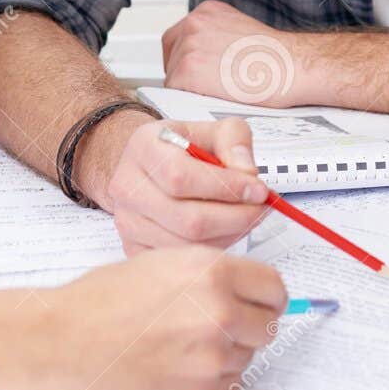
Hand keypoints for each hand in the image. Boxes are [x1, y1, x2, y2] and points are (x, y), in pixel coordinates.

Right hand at [35, 247, 286, 389]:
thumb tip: (246, 287)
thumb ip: (211, 274)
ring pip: (248, 355)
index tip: (260, 301)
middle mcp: (219, 312)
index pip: (274, 287)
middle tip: (223, 324)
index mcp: (211, 272)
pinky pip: (227, 383)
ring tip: (186, 342)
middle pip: (268, 325)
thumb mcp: (163, 263)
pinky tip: (178, 363)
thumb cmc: (100, 302)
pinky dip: (211, 376)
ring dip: (229, 351)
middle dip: (250, 324)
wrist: (59, 343)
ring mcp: (210, 356)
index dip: (267, 295)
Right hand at [78, 113, 269, 251]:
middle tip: (261, 209)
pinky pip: (180, 260)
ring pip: (186, 244)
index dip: (226, 187)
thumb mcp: (214, 130)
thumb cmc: (185, 148)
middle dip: (236, 217)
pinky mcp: (133, 247)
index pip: (181, 176)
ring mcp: (127, 221)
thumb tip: (247, 173)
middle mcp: (127, 186)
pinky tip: (226, 232)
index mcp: (143, 147)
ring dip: (228, 235)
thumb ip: (235, 141)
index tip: (258, 189)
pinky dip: (213, 250)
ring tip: (246, 219)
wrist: (153, 166)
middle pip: (187, 218)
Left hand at [161, 0, 309, 107]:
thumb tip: (210, 60)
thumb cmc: (279, 58)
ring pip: (173, 77)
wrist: (293, 66)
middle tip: (204, 89)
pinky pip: (175, 95)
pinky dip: (190, 103)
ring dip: (189, 91)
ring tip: (216, 97)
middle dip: (184, 74)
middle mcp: (194, 23)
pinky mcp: (187, 71)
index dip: (186, 58)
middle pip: (172, 56)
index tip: (198, 72)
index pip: (179, 37)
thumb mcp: (243, 32)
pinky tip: (213, 103)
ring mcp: (188, 46)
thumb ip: (219, 39)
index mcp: (207, 11)